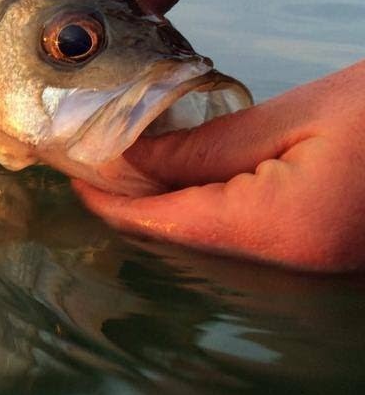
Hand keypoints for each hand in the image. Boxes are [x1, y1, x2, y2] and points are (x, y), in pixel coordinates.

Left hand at [72, 61, 364, 271]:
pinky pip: (244, 248)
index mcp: (281, 230)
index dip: (109, 201)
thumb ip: (204, 149)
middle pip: (181, 245)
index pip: (164, 225)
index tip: (70, 175)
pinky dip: (206, 221)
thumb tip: (132, 161)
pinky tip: (183, 192)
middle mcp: (294, 270)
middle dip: (131, 210)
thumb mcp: (290, 118)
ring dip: (165, 215)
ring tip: (123, 175)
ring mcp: (312, 276)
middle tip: (88, 171)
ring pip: (208, 249)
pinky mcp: (324, 266)